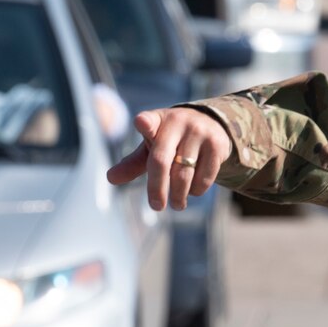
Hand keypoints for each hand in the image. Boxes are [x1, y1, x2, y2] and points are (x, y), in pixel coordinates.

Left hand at [107, 108, 230, 210]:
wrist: (211, 124)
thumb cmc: (172, 139)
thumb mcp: (152, 146)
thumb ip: (133, 162)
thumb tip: (110, 178)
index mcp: (157, 120)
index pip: (148, 121)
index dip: (145, 123)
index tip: (141, 123)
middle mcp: (178, 122)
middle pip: (161, 161)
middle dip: (156, 189)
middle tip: (156, 206)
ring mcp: (199, 132)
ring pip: (184, 174)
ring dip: (179, 196)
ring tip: (177, 204)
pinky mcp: (217, 144)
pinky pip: (204, 178)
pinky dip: (196, 190)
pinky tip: (192, 190)